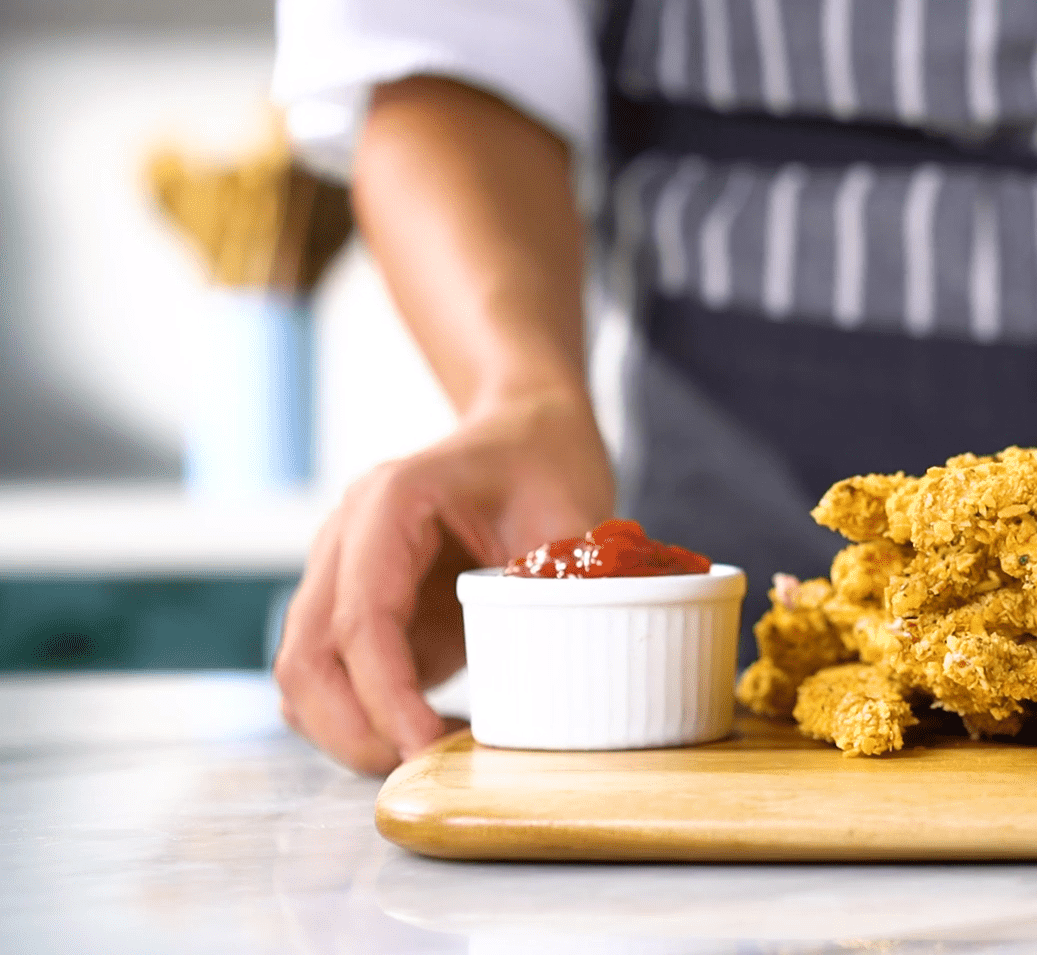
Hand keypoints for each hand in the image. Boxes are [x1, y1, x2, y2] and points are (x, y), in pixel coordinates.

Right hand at [274, 392, 612, 773]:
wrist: (525, 430)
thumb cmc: (546, 463)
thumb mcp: (570, 517)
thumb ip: (558, 590)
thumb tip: (555, 682)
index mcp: (389, 503)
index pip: (363, 619)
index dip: (388, 695)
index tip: (430, 748)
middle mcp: (345, 537)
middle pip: (307, 656)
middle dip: (355, 728)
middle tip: (424, 770)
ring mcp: (340, 573)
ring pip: (302, 674)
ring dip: (348, 731)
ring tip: (428, 759)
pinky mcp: (355, 607)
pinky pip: (327, 677)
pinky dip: (356, 718)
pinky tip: (424, 734)